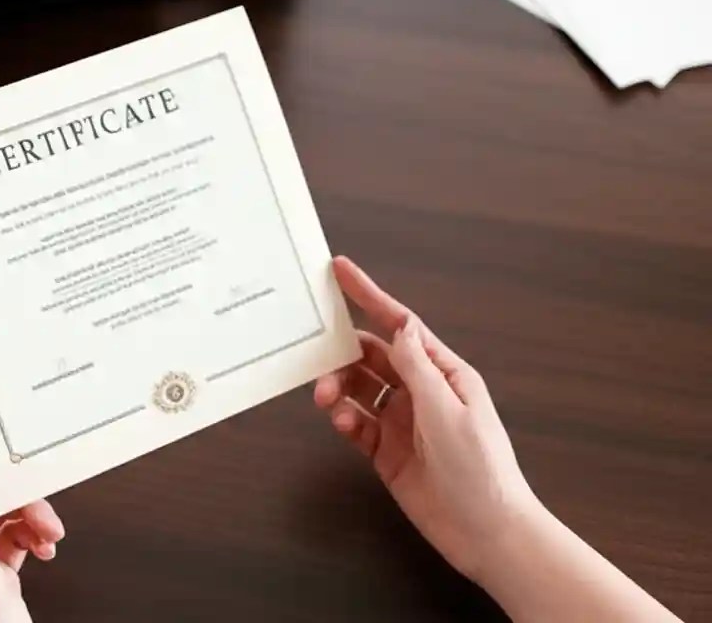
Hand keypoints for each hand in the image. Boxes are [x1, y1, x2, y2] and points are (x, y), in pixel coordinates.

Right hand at [314, 257, 539, 581]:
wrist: (486, 532)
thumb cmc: (481, 471)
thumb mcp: (449, 412)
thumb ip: (419, 368)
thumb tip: (402, 326)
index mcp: (444, 374)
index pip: (401, 325)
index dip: (370, 296)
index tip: (341, 271)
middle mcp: (422, 393)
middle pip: (371, 357)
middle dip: (342, 354)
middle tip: (317, 358)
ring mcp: (403, 422)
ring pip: (358, 389)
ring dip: (338, 389)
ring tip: (326, 399)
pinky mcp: (387, 451)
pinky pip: (357, 424)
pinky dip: (344, 420)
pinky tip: (342, 423)